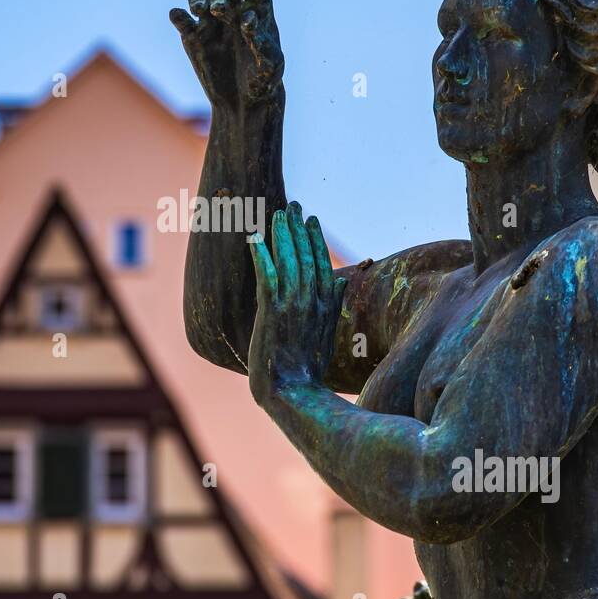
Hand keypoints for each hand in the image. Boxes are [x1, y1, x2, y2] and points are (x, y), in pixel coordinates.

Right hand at [170, 0, 283, 111]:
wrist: (242, 101)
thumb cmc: (263, 80)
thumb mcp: (269, 64)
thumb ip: (261, 41)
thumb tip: (248, 18)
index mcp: (256, 12)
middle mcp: (232, 12)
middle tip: (219, 10)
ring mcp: (211, 23)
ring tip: (198, 10)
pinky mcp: (193, 37)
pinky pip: (182, 20)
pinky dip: (178, 16)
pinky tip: (180, 17)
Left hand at [246, 203, 345, 405]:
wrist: (292, 392)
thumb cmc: (308, 369)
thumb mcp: (327, 335)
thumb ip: (333, 306)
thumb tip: (342, 283)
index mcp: (326, 306)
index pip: (322, 264)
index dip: (316, 240)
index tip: (311, 220)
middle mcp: (311, 301)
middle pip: (306, 257)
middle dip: (299, 229)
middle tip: (293, 206)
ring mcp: (292, 306)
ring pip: (288, 262)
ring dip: (283, 236)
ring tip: (277, 215)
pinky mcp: (272, 312)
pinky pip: (267, 277)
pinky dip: (262, 256)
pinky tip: (255, 240)